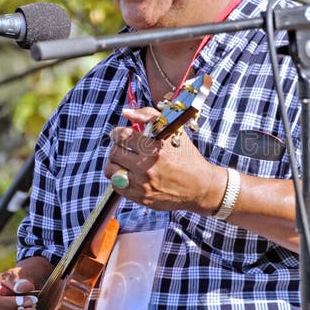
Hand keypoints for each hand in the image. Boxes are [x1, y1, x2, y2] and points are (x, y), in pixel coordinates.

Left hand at [104, 106, 224, 213]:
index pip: (122, 136)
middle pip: (113, 152)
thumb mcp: (174, 131)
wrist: (199, 187)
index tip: (121, 134)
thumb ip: (149, 116)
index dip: (118, 133)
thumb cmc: (186, 156)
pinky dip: (119, 178)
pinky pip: (116, 186)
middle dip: (117, 147)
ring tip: (125, 162)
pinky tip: (129, 175)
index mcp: (154, 148)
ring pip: (110, 169)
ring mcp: (142, 184)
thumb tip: (126, 112)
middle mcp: (147, 167)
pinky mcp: (140, 197)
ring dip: (115, 164)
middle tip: (124, 148)